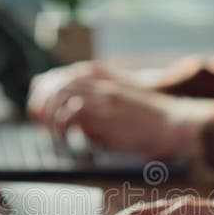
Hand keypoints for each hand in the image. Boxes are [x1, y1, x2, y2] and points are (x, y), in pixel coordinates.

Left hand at [27, 63, 209, 158]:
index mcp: (102, 74)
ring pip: (59, 94)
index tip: (39, 111)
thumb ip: (98, 102)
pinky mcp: (106, 112)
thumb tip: (72, 120)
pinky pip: (70, 113)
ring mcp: (103, 95)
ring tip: (53, 134)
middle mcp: (99, 80)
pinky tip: (65, 140)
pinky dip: (61, 127)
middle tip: (38, 122)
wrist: (175, 123)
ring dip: (49, 115)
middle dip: (40, 103)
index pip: (60, 75)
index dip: (44, 92)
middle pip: (55, 83)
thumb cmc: (150, 118)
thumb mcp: (122, 100)